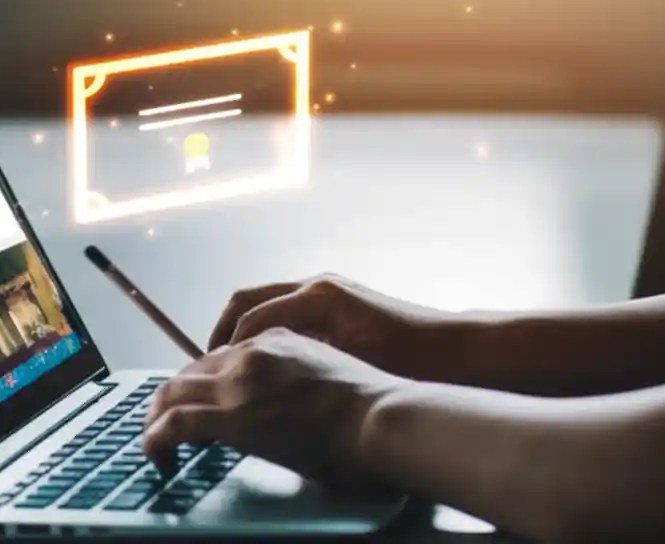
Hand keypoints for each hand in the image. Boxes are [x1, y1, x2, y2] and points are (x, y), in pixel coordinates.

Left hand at [143, 327, 404, 484]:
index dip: (203, 382)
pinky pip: (174, 422)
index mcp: (279, 339)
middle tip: (165, 425)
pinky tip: (158, 455)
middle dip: (171, 398)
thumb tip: (282, 409)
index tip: (199, 403)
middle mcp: (253, 351)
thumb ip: (296, 381)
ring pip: (173, 390)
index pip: (222, 355)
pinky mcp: (232, 414)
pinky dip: (156, 439)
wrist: (382, 416)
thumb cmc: (372, 408)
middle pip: (191, 369)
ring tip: (155, 444)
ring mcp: (240, 379)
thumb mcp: (329, 372)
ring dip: (157, 418)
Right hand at [208, 274, 454, 380]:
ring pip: (264, 302)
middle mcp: (318, 285)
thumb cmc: (413, 362)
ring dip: (241, 331)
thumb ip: (302, 367)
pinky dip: (264, 330)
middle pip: (247, 299)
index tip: (209, 379)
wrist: (460, 350)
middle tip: (205, 370)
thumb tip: (255, 379)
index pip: (251, 319)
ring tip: (227, 368)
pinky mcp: (335, 301)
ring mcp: (326, 289)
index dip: (224, 351)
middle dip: (221, 333)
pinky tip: (263, 363)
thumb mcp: (352, 368)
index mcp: (319, 298)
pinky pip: (285, 309)